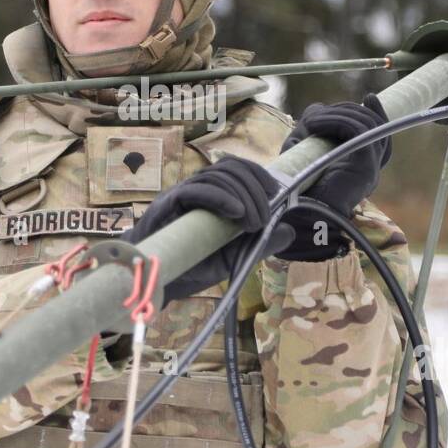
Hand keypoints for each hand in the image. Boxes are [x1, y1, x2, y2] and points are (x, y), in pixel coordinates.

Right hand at [120, 155, 296, 300]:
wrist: (158, 280)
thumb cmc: (193, 264)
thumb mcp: (235, 255)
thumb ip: (261, 243)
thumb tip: (289, 231)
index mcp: (213, 193)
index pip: (236, 167)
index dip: (258, 173)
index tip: (276, 192)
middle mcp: (198, 187)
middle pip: (230, 168)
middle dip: (254, 190)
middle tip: (263, 220)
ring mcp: (182, 194)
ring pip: (217, 176)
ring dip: (242, 196)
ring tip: (252, 223)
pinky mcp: (169, 205)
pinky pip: (197, 190)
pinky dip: (221, 198)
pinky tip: (237, 213)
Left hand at [273, 92, 390, 261]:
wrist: (298, 214)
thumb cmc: (297, 184)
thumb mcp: (304, 147)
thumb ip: (313, 126)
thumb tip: (319, 107)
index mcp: (361, 163)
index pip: (378, 133)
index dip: (377, 113)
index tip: (369, 97)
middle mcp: (370, 165)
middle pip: (372, 124)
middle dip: (346, 110)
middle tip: (319, 114)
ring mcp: (370, 166)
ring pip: (368, 124)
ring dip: (338, 114)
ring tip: (312, 120)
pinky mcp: (364, 167)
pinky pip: (359, 132)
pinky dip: (337, 120)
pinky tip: (316, 123)